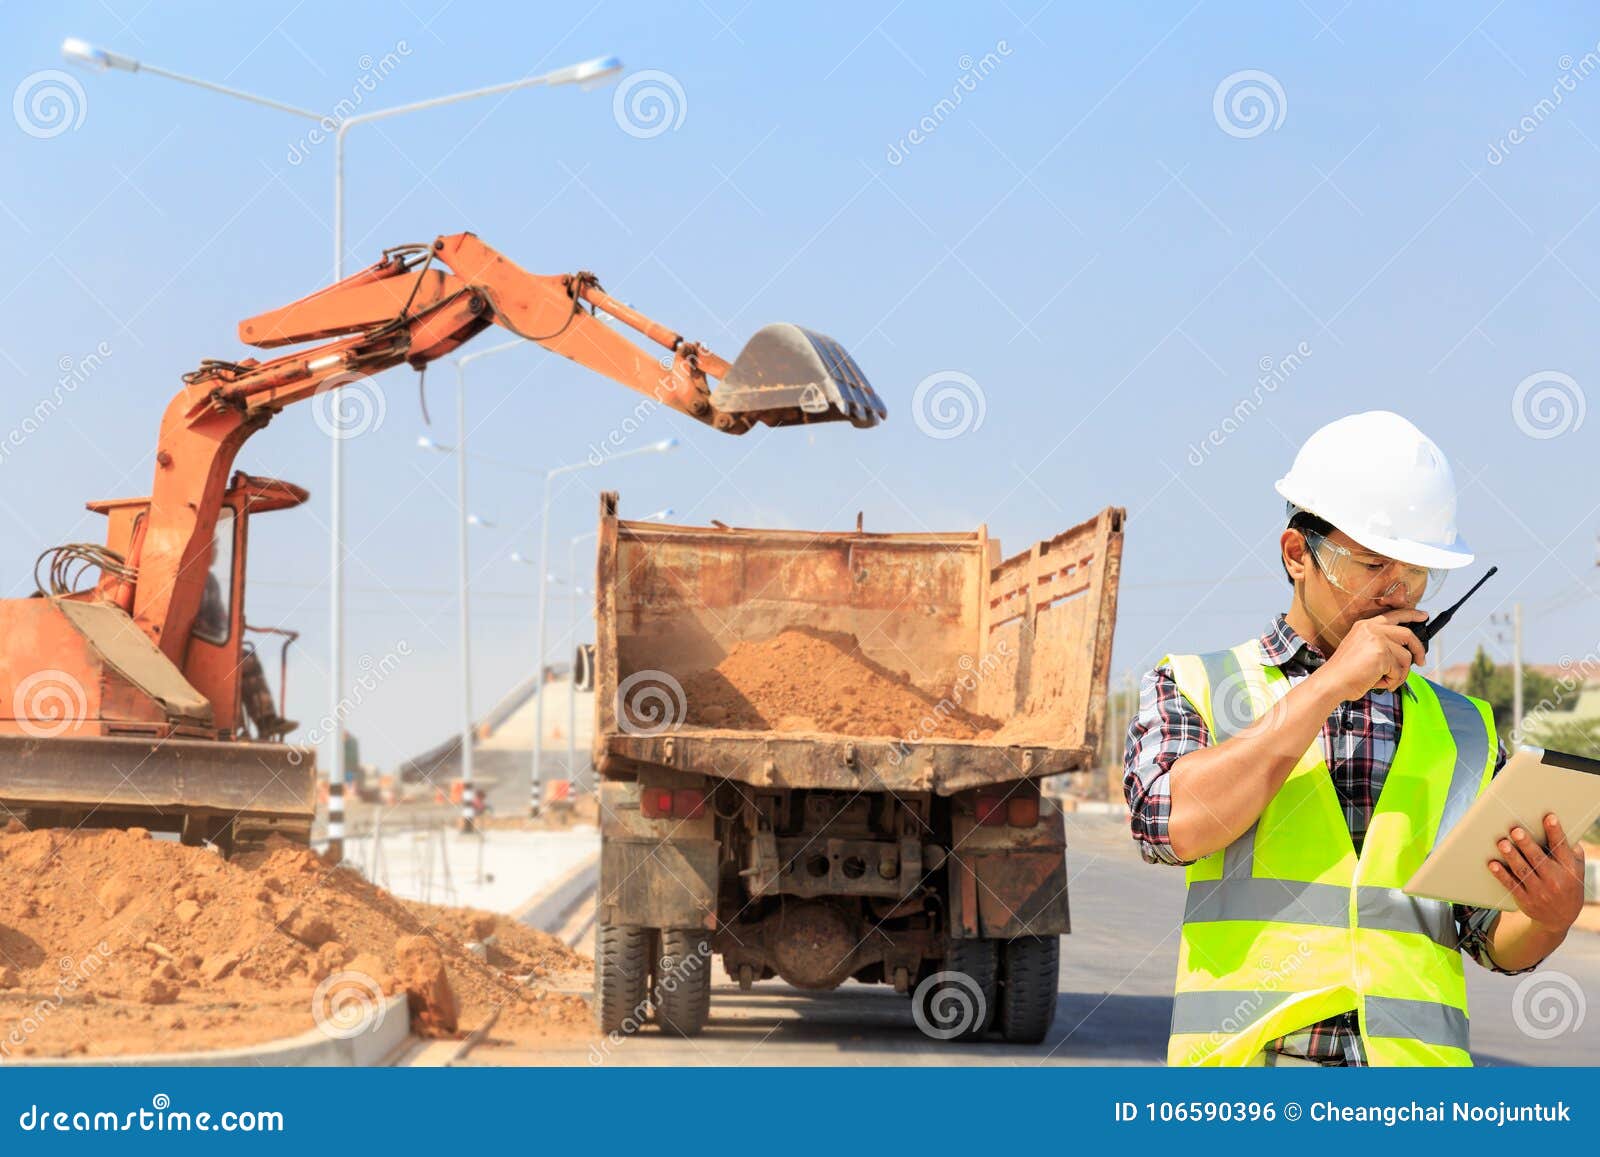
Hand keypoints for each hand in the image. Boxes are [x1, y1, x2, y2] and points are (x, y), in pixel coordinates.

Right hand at [1319, 609, 1426, 697]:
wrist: (1332, 681)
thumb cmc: (1345, 671)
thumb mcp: (1361, 649)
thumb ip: (1381, 644)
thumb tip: (1406, 651)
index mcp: (1365, 626)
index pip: (1394, 615)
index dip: (1411, 615)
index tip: (1423, 616)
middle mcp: (1372, 629)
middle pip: (1407, 634)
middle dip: (1419, 650)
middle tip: (1422, 661)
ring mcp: (1377, 640)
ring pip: (1406, 657)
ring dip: (1401, 673)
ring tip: (1388, 681)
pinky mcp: (1382, 654)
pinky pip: (1400, 670)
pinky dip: (1393, 681)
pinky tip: (1381, 683)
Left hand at [1488, 814, 1586, 934]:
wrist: (1561, 919)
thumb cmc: (1568, 885)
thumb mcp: (1577, 870)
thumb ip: (1571, 851)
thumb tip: (1561, 828)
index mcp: (1569, 869)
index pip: (1561, 848)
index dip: (1556, 832)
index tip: (1549, 817)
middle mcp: (1555, 880)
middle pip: (1538, 859)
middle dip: (1526, 844)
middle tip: (1515, 830)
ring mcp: (1540, 891)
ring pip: (1523, 871)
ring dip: (1511, 856)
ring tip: (1502, 843)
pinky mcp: (1526, 900)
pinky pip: (1512, 885)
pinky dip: (1501, 874)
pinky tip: (1492, 864)